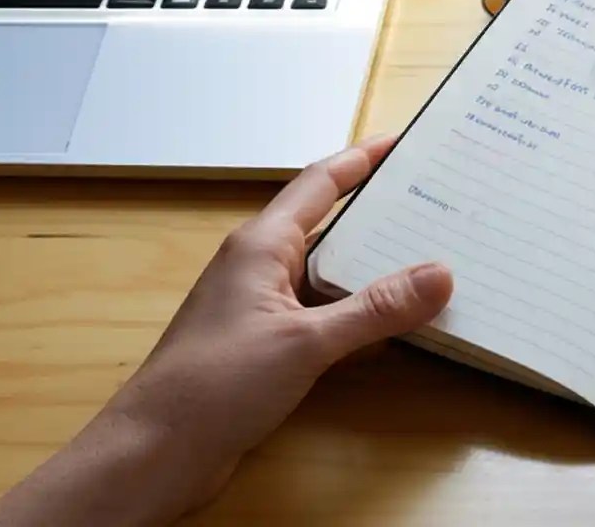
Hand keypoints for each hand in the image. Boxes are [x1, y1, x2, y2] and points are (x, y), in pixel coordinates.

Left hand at [0, 135, 452, 526]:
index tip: (402, 142)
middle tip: (430, 202)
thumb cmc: (212, 385)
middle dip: (379, 212)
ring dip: (373, 266)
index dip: (362, 159)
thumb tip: (439, 275)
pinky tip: (390, 323)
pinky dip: (359, 310)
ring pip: (329, 272)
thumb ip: (375, 309)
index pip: (320, 183)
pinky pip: (324, 311)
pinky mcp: (266, 343)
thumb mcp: (306, 342)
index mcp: (262, 245)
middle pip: (329, 224)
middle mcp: (260, 266)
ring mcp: (261, 306)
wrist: (156, 451)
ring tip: (426, 259)